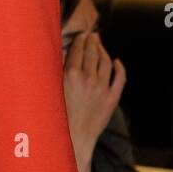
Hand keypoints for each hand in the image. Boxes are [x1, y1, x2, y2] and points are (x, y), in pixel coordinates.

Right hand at [63, 31, 125, 171]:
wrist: (73, 137)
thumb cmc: (57, 114)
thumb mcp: (52, 88)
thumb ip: (56, 71)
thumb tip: (60, 54)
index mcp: (70, 74)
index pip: (78, 50)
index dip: (81, 40)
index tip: (82, 34)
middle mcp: (88, 79)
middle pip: (93, 53)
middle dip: (93, 41)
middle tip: (93, 35)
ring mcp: (102, 88)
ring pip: (106, 62)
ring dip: (104, 51)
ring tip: (101, 44)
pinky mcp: (112, 99)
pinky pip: (120, 79)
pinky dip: (119, 68)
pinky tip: (117, 61)